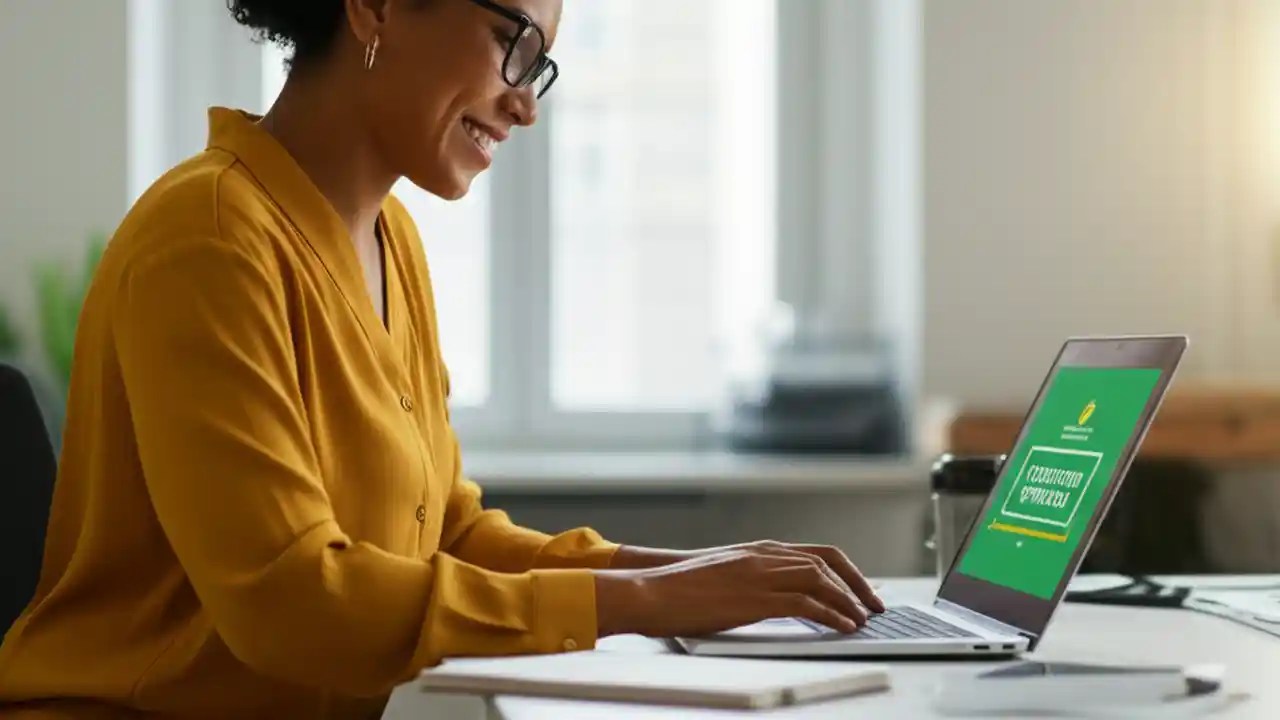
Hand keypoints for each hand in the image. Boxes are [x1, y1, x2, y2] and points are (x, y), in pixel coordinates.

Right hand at [594, 544, 882, 639]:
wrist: (652, 590)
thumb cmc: (681, 590)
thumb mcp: (725, 576)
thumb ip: (754, 580)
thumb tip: (782, 598)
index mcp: (759, 550)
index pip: (817, 553)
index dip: (846, 571)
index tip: (863, 589)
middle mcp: (764, 556)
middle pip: (827, 562)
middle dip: (857, 584)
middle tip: (875, 606)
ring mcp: (760, 575)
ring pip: (820, 579)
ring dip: (848, 599)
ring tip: (862, 619)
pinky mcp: (754, 598)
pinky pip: (804, 604)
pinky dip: (830, 614)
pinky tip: (842, 626)